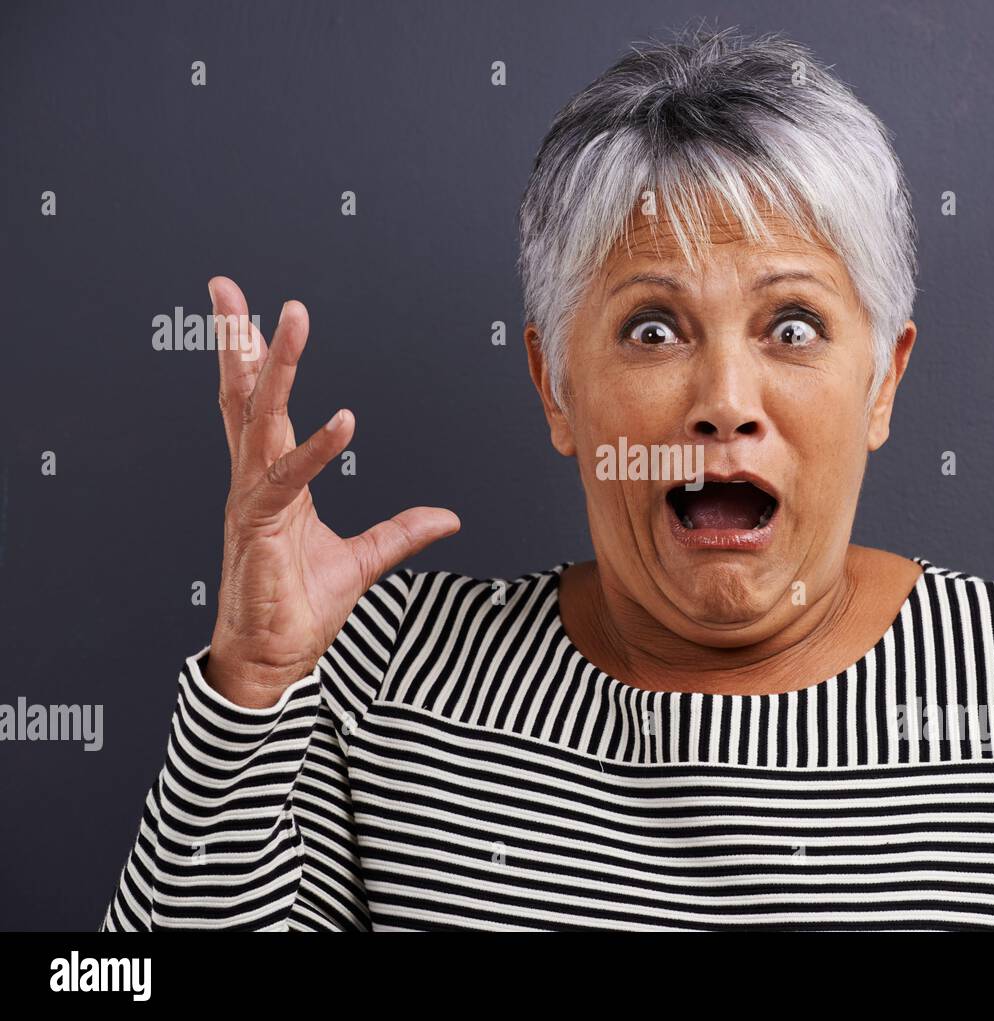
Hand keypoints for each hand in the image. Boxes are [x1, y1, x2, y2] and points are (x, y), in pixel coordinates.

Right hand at [203, 277, 459, 707]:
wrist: (273, 660)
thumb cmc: (299, 608)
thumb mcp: (364, 560)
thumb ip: (402, 531)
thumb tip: (446, 517)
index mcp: (272, 481)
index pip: (257, 406)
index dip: (252, 359)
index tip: (246, 312)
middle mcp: (254, 481)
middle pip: (241, 397)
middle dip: (236, 339)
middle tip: (227, 287)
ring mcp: (251, 502)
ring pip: (258, 420)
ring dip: (274, 367)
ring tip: (288, 319)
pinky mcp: (257, 529)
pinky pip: (286, 480)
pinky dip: (315, 450)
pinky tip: (344, 421)